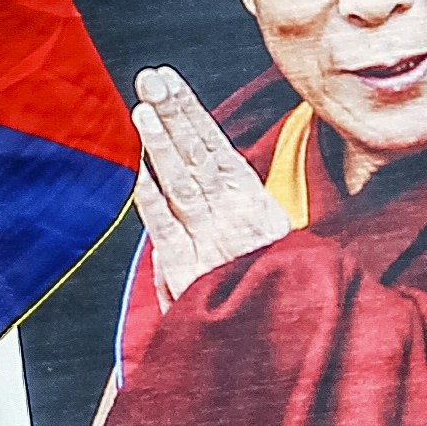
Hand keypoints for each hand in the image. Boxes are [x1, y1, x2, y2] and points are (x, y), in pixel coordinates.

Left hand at [129, 67, 296, 305]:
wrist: (284, 348)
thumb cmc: (270, 297)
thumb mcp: (267, 246)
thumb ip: (232, 212)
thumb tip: (208, 184)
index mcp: (256, 207)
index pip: (217, 149)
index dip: (191, 114)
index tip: (169, 82)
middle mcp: (234, 220)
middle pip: (199, 157)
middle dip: (174, 113)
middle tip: (151, 77)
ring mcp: (212, 244)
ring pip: (184, 184)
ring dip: (163, 144)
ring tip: (144, 107)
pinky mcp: (191, 273)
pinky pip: (168, 228)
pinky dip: (153, 198)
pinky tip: (142, 168)